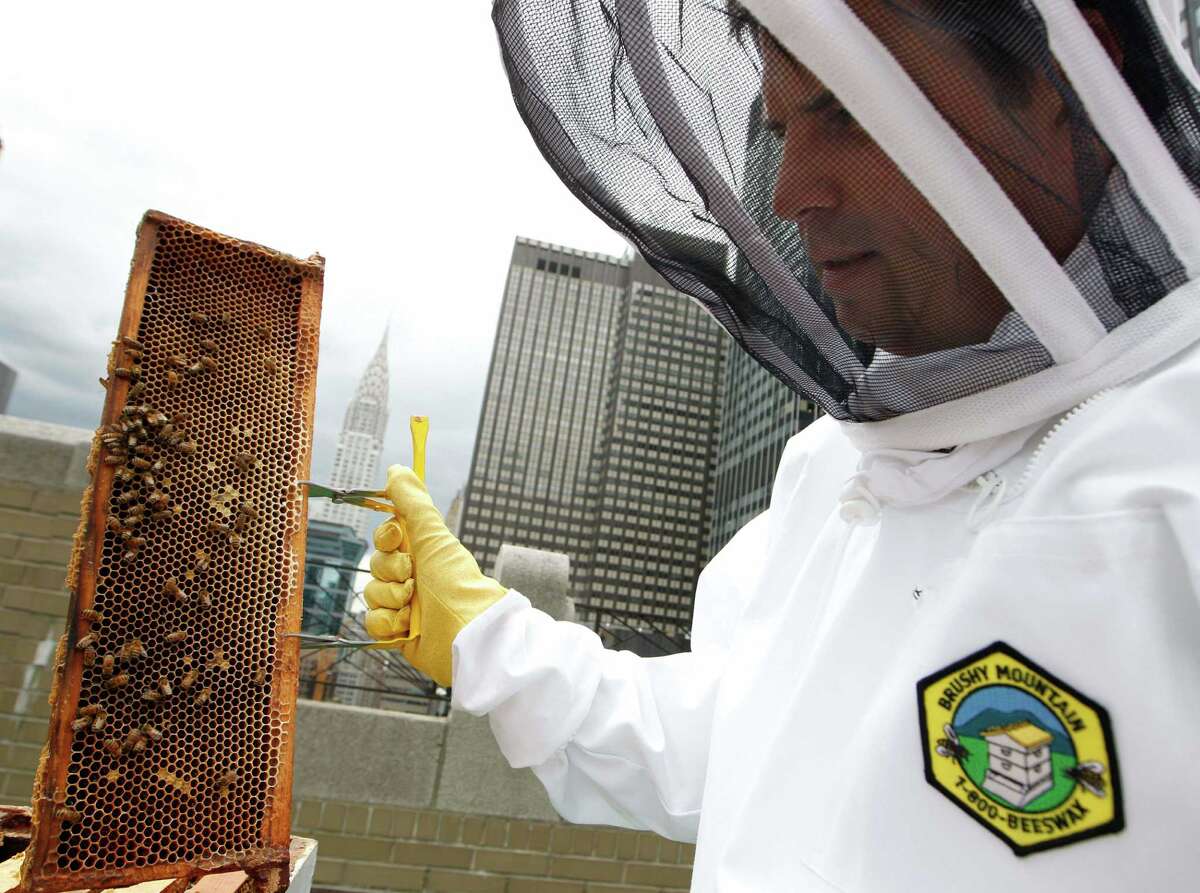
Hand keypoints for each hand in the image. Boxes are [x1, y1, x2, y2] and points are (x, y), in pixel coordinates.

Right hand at [363, 465, 506, 686]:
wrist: (465, 633)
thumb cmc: (456, 582)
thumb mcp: (433, 537)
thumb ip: (413, 503)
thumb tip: (396, 469)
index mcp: (422, 552)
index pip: (386, 538)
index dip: (387, 538)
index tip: (399, 539)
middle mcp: (412, 576)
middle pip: (375, 565)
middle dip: (391, 572)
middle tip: (413, 579)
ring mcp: (404, 605)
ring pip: (371, 593)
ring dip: (390, 599)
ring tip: (413, 607)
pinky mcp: (398, 632)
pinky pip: (372, 622)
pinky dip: (387, 624)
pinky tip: (407, 627)